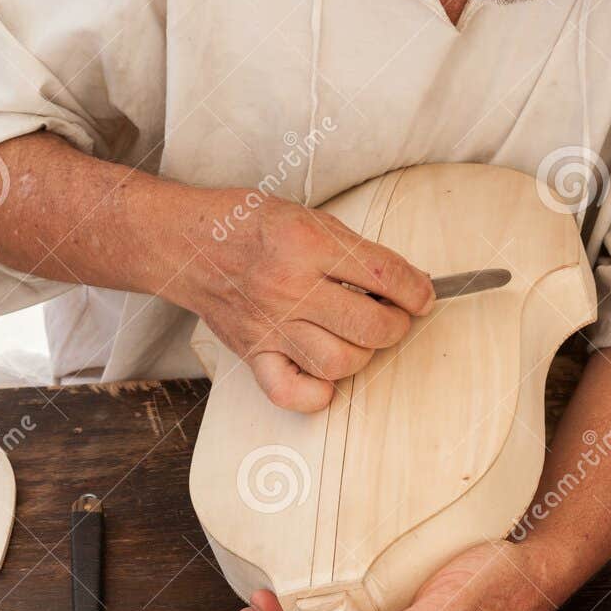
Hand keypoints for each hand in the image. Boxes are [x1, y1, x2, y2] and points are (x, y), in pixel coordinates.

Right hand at [176, 190, 433, 410]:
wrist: (187, 244)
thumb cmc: (249, 225)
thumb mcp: (308, 217)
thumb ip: (355, 250)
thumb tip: (408, 282)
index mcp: (305, 244)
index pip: (382, 275)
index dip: (416, 290)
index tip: (423, 296)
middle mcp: (287, 287)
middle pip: (369, 327)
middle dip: (397, 325)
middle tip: (395, 316)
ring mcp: (269, 325)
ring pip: (339, 363)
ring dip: (363, 354)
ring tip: (360, 337)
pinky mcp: (253, 353)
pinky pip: (292, 393)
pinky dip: (317, 393)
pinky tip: (326, 373)